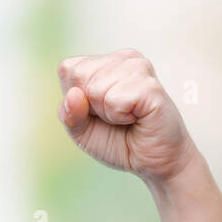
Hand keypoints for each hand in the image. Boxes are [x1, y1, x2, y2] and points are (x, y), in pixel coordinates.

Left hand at [56, 50, 198, 186]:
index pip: (68, 69)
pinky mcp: (150, 85)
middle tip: (115, 117)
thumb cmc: (120, 142)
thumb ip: (69, 115)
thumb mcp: (82, 132)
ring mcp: (139, 68)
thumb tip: (73, 95)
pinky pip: (114, 100)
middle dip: (90, 106)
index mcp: (105, 64)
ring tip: (127, 117)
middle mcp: (123, 59)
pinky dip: (119, 117)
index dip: (75, 99)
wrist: (154, 162)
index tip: (98, 112)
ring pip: (95, 88)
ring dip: (107, 113)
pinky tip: (136, 118)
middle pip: (78, 75)